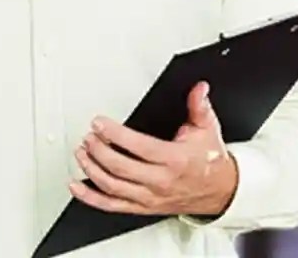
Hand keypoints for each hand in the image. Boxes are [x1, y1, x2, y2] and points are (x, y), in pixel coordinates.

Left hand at [69, 81, 238, 216]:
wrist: (221, 192)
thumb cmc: (209, 161)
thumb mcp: (207, 129)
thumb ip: (198, 107)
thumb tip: (198, 89)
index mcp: (175, 160)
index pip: (139, 147)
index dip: (115, 134)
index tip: (99, 122)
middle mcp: (160, 182)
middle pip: (120, 167)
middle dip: (99, 150)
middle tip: (88, 136)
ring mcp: (150, 197)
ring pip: (113, 186)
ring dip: (91, 169)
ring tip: (81, 152)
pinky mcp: (143, 207)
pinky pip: (112, 206)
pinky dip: (91, 197)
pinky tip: (76, 186)